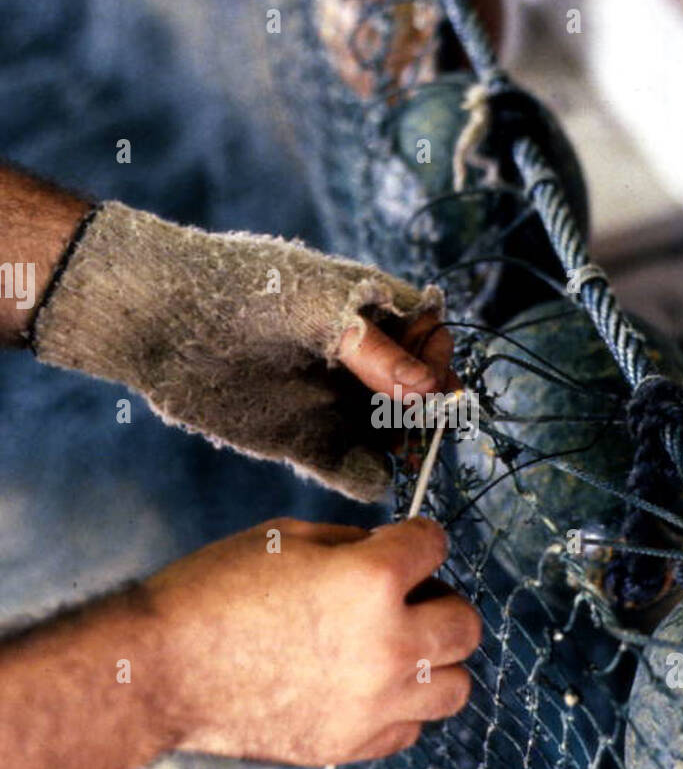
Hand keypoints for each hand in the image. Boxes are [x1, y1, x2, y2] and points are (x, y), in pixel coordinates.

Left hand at [33, 200, 450, 501]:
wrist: (159, 318)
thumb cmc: (240, 289)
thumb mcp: (314, 306)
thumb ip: (371, 349)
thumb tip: (431, 390)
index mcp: (370, 312)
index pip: (430, 337)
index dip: (438, 358)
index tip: (432, 378)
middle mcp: (360, 362)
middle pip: (419, 397)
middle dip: (426, 414)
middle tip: (415, 426)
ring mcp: (334, 404)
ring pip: (391, 437)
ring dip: (404, 451)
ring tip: (395, 452)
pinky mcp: (304, 442)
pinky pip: (350, 469)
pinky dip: (366, 479)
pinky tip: (369, 479)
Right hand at [148, 516, 480, 765]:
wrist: (161, 671)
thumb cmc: (213, 593)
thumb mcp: (286, 538)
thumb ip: (351, 546)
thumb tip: (388, 554)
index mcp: (371, 581)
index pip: (435, 545)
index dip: (417, 539)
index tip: (406, 545)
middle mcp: (389, 645)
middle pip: (466, 625)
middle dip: (440, 601)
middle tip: (410, 600)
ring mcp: (376, 703)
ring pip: (456, 688)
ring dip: (435, 663)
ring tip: (399, 651)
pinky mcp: (354, 745)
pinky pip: (411, 728)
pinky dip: (401, 707)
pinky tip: (368, 688)